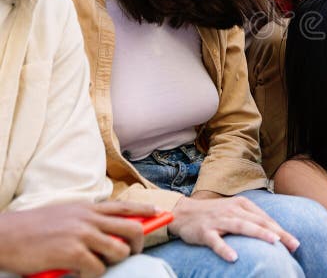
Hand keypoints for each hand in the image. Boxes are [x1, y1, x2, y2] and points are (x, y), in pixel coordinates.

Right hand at [0, 200, 157, 276]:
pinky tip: (80, 273)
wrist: (6, 235)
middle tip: (131, 253)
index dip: (145, 210)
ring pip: (118, 250)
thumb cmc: (33, 228)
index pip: (124, 206)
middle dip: (138, 243)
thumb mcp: (65, 215)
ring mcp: (82, 235)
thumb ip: (86, 219)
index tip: (159, 213)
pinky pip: (97, 268)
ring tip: (100, 265)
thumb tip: (107, 230)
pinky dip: (93, 275)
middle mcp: (89, 219)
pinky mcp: (72, 252)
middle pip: (131, 228)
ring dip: (114, 262)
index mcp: (87, 208)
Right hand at [169, 194, 299, 262]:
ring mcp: (219, 220)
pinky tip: (233, 258)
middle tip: (293, 244)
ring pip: (242, 226)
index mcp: (242, 204)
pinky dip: (224, 249)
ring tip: (274, 242)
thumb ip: (251, 219)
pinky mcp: (205, 231)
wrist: (183, 212)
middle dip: (278, 233)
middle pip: (259, 222)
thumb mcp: (234, 211)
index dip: (281, 230)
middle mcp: (233, 210)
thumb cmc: (214, 214)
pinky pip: (216, 242)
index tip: (295, 243)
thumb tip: (274, 233)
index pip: (265, 219)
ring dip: (259, 233)